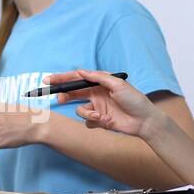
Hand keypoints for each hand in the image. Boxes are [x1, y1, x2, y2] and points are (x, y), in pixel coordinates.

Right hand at [42, 69, 160, 138]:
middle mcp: (96, 94)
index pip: (78, 79)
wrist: (144, 121)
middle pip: (74, 93)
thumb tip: (81, 71)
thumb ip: (98, 78)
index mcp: (100, 83)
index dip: (63, 79)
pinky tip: (108, 121)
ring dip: (88, 114)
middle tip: (60, 99)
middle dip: (65, 96)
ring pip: (80, 110)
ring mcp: (97, 108)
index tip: (49, 80)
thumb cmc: (134, 99)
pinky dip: (95, 122)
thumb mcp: (117, 84)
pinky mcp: (99, 121)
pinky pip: (87, 122)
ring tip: (100, 117)